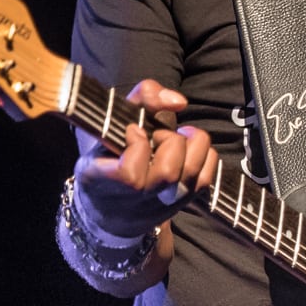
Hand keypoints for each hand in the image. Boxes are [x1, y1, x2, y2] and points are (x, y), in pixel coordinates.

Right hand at [73, 79, 218, 238]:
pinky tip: (188, 150)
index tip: (133, 131)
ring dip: (190, 146)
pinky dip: (204, 156)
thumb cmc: (109, 154)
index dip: (138, 146)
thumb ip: (143, 97)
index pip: (129, 174)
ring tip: (176, 138)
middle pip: (168, 172)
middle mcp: (131, 202)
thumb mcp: (113, 120)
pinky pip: (206, 179)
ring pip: (191, 175)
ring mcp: (158, 207)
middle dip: (169, 141)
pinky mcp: (181, 205)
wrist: (108, 207)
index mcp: (100, 181)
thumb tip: (178, 102)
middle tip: (158, 134)